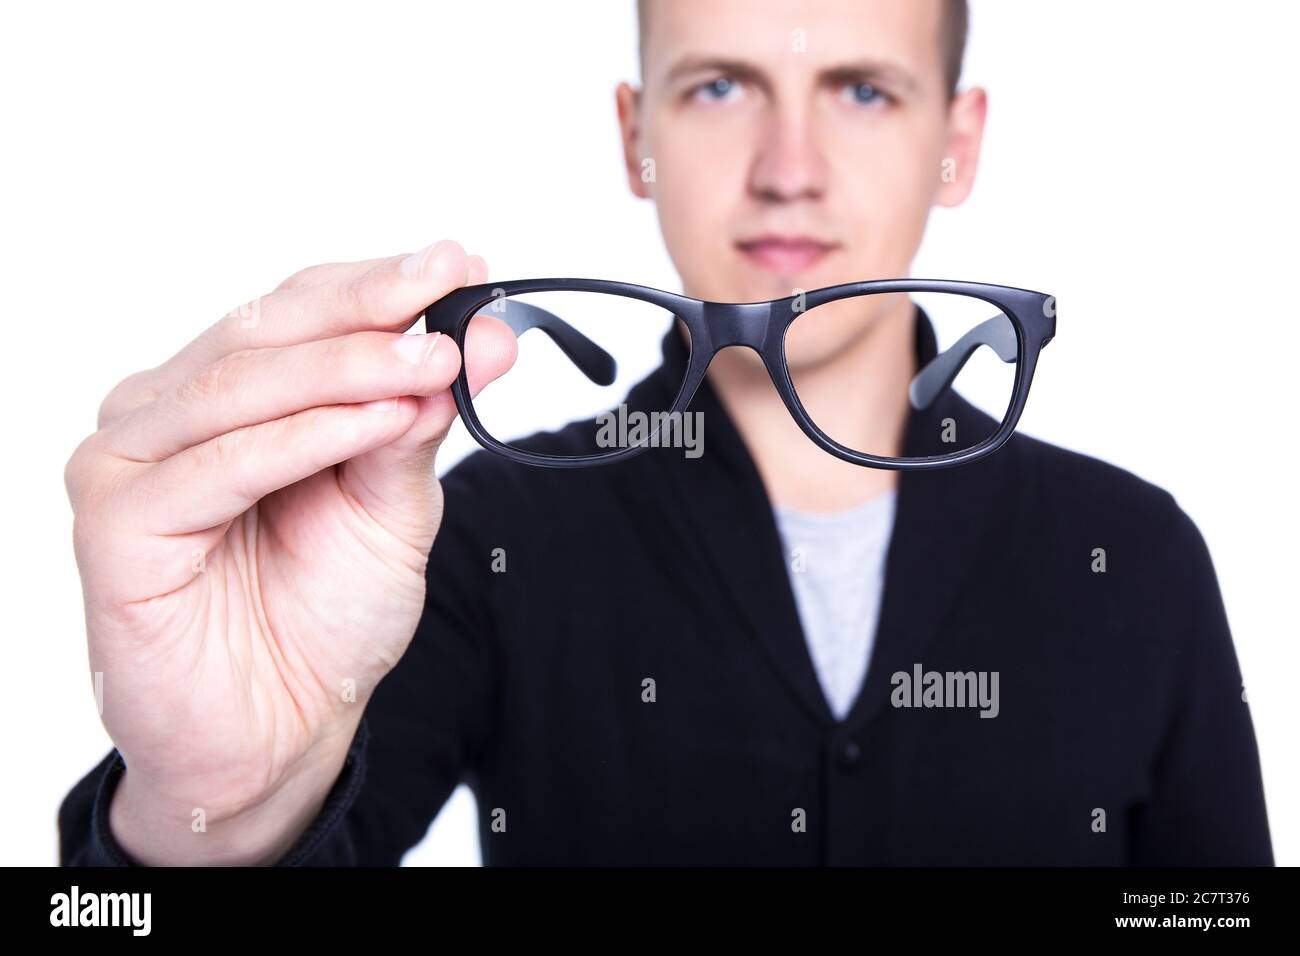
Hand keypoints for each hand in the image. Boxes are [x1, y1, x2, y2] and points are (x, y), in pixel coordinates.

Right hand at [64, 240, 515, 862]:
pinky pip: (223, 464)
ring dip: (349, 367)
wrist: (279, 732)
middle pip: (267, 331)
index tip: (463, 264)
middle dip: (371, 310)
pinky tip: (379, 418)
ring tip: (432, 359)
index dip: (378, 283)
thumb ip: (418, 420)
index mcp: (224, 395)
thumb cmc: (322, 616)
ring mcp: (129, 461)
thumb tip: (478, 336)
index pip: (297, 310)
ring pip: (245, 387)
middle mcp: (166, 412)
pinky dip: (308, 437)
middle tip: (452, 292)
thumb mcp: (391, 504)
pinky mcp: (116, 522)